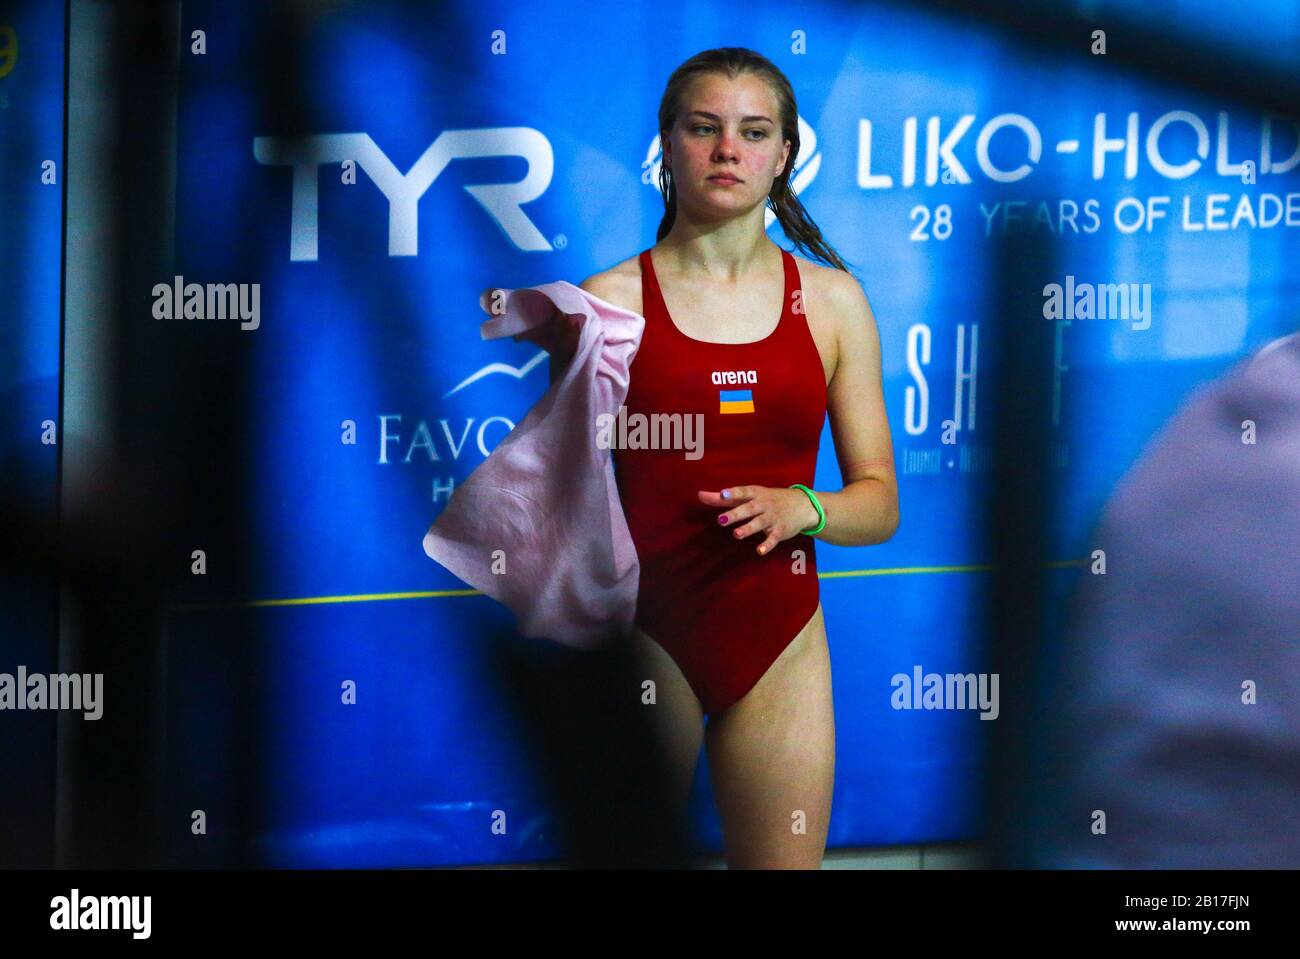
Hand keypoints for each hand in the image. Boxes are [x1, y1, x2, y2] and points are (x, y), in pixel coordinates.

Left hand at [698, 485, 820, 555]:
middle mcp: (763, 505)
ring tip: (737, 534)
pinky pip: (773, 538)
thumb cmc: (768, 499)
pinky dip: (767, 545)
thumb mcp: (749, 495)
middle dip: (736, 514)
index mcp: (755, 494)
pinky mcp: (780, 531)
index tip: (722, 494)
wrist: (802, 505)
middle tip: (721, 520)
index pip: (743, 492)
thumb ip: (724, 498)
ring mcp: (772, 518)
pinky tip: (759, 551)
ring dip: (748, 529)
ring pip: (759, 523)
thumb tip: (700, 495)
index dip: (732, 493)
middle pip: (749, 509)